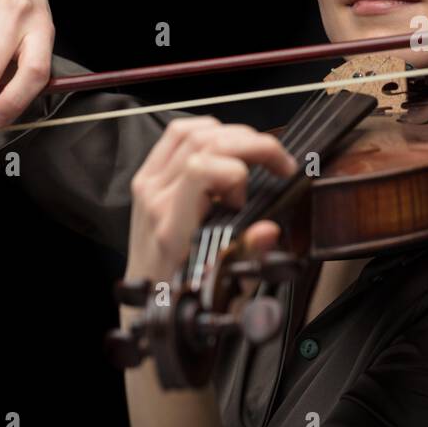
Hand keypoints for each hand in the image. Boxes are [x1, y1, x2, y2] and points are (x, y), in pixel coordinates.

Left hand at [126, 116, 298, 283]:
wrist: (149, 296)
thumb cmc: (187, 291)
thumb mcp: (226, 283)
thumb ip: (248, 255)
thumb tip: (268, 229)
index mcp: (174, 228)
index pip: (200, 171)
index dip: (238, 172)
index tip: (256, 194)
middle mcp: (157, 200)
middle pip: (205, 143)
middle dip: (254, 144)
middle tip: (279, 163)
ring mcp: (149, 184)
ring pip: (193, 132)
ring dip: (235, 135)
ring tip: (257, 155)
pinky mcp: (148, 175)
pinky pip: (177, 133)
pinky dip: (209, 130)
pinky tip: (228, 146)